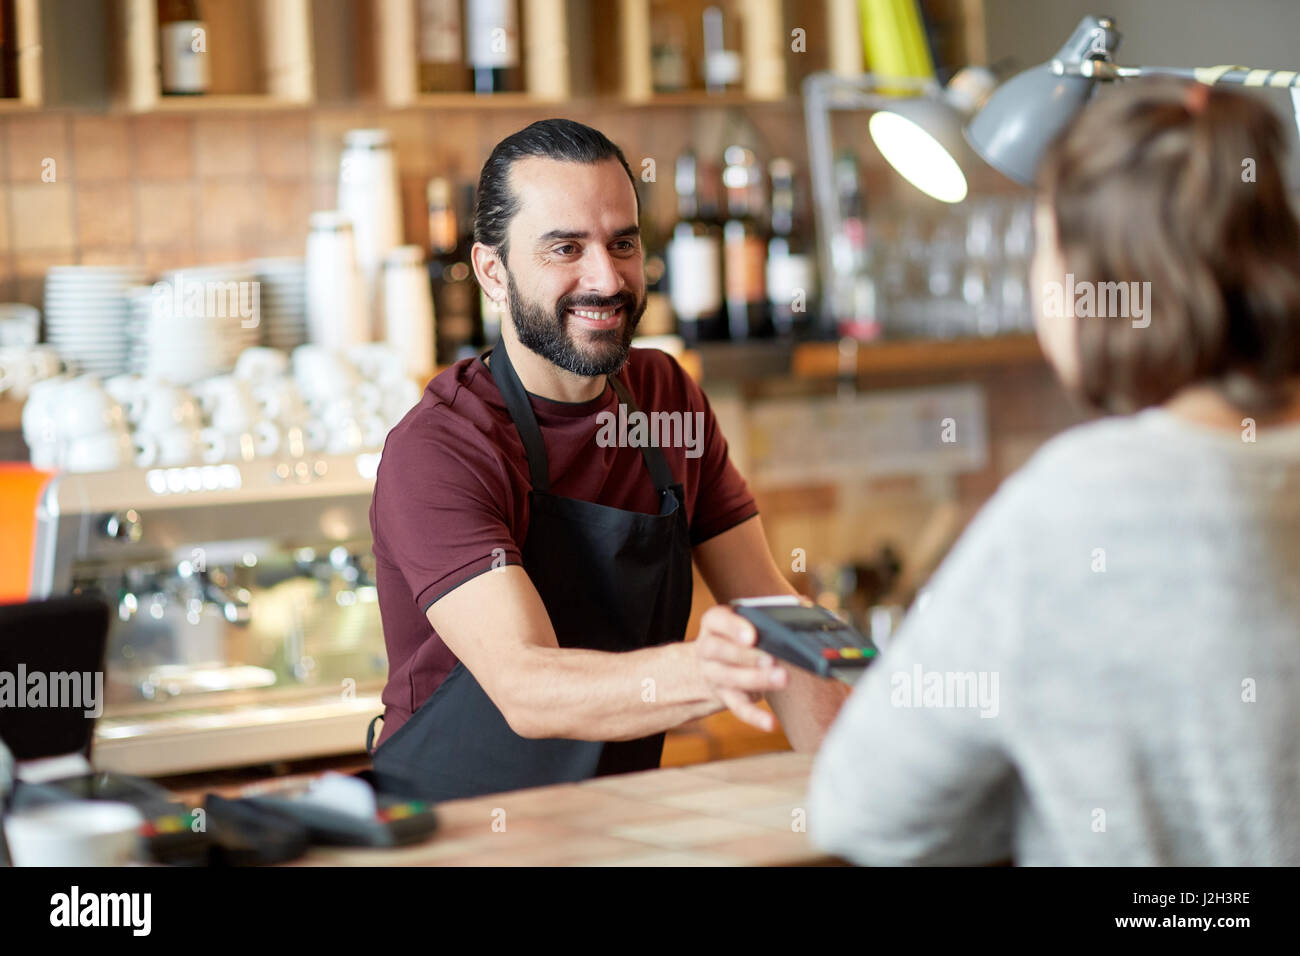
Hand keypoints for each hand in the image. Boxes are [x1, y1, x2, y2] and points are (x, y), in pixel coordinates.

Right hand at [692, 604, 787, 731]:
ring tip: (782, 678)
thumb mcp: (748, 621)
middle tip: (771, 658)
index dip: (733, 627)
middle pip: (720, 651)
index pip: (717, 620)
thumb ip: (771, 614)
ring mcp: (714, 675)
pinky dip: (755, 717)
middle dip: (747, 656)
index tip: (752, 635)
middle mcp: (708, 648)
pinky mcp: (726, 697)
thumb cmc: (742, 637)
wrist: (714, 664)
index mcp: (714, 623)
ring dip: (756, 680)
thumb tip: (806, 606)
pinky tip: (771, 723)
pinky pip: (738, 708)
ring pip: (730, 679)